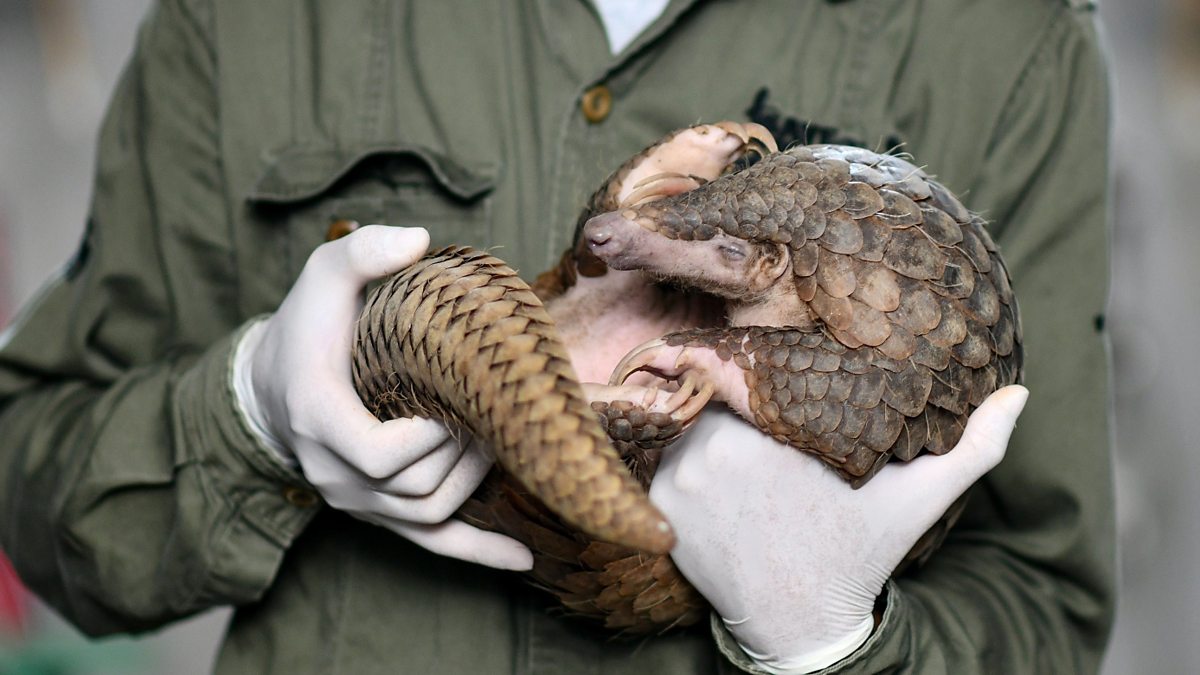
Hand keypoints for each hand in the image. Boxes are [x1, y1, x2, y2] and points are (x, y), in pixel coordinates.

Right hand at [235, 225, 532, 570]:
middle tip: (493, 413)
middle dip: (464, 453)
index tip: (451, 404)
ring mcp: (355, 500)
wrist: (277, 383)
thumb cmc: (309, 325)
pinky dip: (478, 555)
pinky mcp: (377, 512)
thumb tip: (417, 240)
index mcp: (318, 418)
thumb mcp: (324, 273)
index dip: (423, 439)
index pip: (373, 455)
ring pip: (427, 516)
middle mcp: (333, 471)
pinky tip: (523, 559)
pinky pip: (429, 545)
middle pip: (413, 488)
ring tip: (500, 444)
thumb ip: (362, 251)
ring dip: (474, 484)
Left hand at [649, 386, 1027, 672]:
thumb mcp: (920, 498)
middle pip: (715, 392)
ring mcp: (682, 479)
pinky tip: (718, 476)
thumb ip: (973, 446)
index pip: (753, 369)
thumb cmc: (858, 553)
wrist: (801, 624)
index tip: (781, 380)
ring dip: (706, 424)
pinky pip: (663, 458)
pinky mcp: (662, 506)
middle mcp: (718, 451)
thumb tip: (1022, 395)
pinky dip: (684, 459)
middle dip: (736, 397)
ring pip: (685, 421)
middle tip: (760, 411)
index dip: (763, 368)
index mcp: (779, 435)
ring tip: (741, 441)